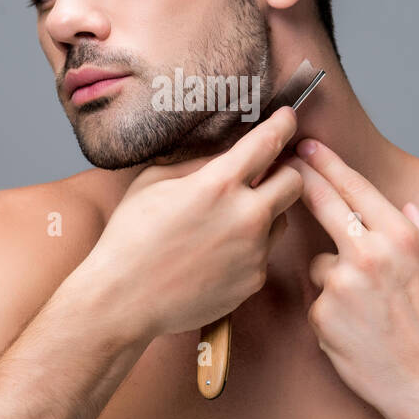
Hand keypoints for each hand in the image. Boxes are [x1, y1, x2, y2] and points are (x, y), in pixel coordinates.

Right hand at [82, 107, 303, 338]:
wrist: (124, 299)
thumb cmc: (130, 237)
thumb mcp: (154, 182)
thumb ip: (198, 165)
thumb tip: (226, 156)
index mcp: (218, 185)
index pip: (267, 143)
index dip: (283, 125)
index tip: (288, 118)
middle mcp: (245, 216)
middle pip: (294, 181)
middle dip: (284, 171)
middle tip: (266, 172)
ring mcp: (253, 252)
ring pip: (282, 219)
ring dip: (266, 211)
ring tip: (228, 220)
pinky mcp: (254, 280)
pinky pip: (264, 252)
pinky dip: (249, 247)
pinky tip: (217, 252)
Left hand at [289, 139, 418, 418]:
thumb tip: (408, 207)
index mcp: (404, 238)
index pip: (356, 188)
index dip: (328, 164)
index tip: (309, 148)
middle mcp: (369, 254)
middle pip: (323, 204)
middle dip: (303, 181)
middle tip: (286, 166)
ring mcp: (340, 285)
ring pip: (322, 264)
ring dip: (335, 277)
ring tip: (370, 310)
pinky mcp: (321, 316)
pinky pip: (319, 302)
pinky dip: (333, 311)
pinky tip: (360, 331)